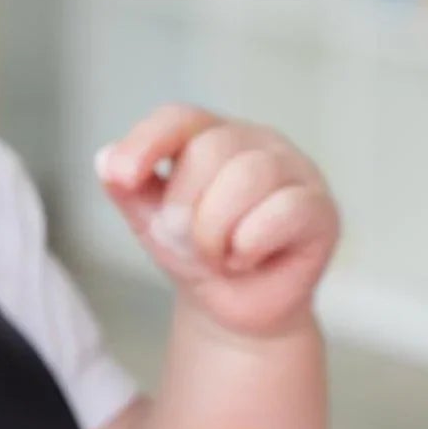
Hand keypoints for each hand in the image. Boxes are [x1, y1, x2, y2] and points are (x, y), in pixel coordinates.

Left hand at [96, 106, 338, 337]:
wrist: (234, 310)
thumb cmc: (197, 255)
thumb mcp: (151, 220)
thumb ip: (128, 189)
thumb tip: (106, 160)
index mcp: (213, 134)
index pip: (180, 118)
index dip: (147, 142)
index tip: (121, 178)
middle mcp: (258, 143)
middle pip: (210, 149)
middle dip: (185, 208)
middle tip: (189, 243)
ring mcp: (296, 171)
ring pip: (248, 176)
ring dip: (216, 230)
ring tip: (218, 255)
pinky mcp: (321, 210)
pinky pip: (283, 210)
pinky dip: (250, 243)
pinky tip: (247, 259)